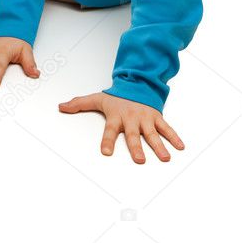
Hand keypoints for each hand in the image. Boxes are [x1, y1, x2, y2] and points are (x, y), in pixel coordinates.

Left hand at [58, 91, 184, 162]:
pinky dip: (174, 137)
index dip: (107, 140)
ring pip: (152, 133)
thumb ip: (79, 104)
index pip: (110, 130)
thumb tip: (61, 106)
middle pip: (133, 135)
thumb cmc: (116, 96)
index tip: (105, 152)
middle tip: (139, 160)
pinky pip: (166, 127)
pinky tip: (180, 147)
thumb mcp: (97, 99)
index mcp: (116, 116)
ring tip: (165, 158)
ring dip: (159, 145)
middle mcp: (131, 118)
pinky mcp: (156, 116)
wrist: (136, 82)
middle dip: (136, 147)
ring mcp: (145, 117)